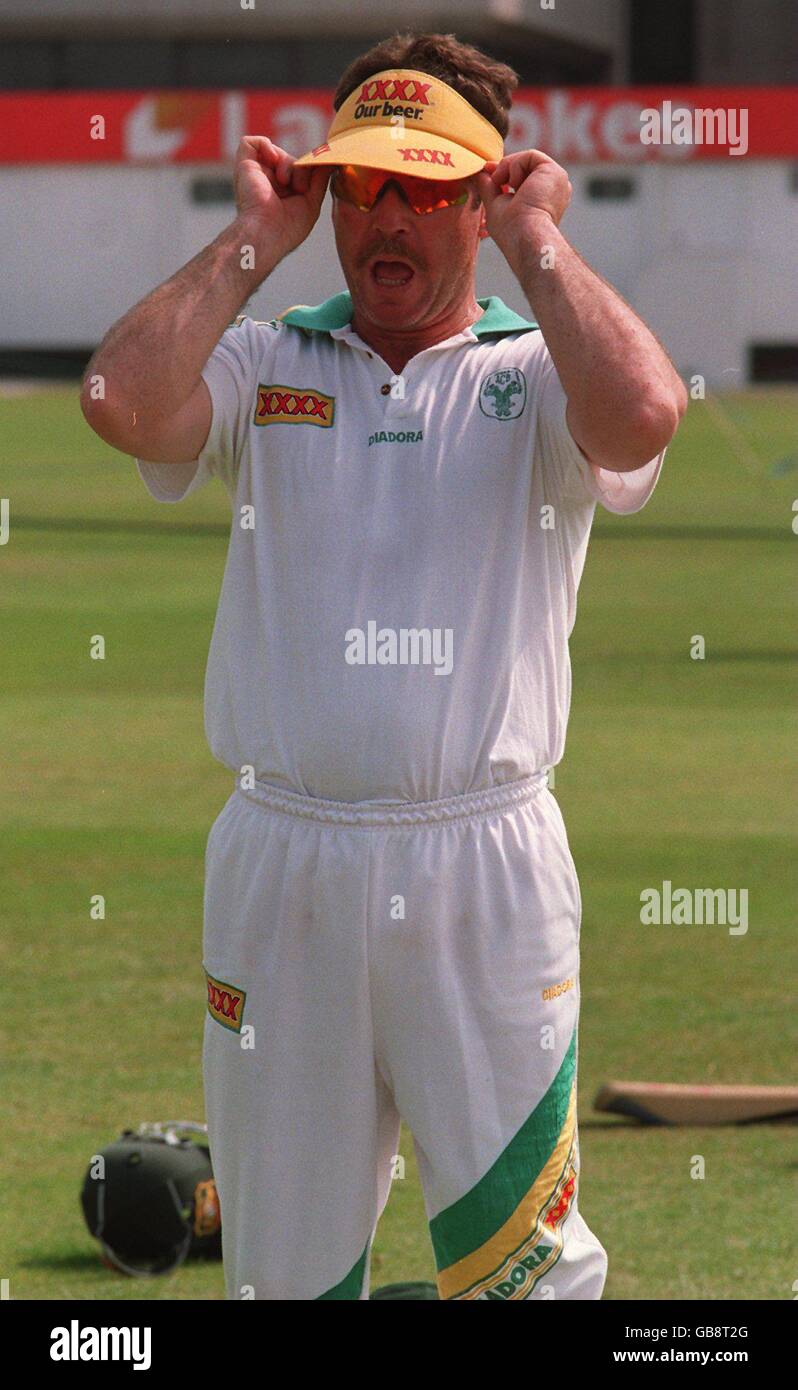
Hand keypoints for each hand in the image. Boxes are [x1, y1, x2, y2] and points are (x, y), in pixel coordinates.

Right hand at [234, 136, 329, 259]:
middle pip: (291, 160)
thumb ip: (320, 179)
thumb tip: (331, 159)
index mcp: (281, 193)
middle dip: (300, 170)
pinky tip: (272, 161)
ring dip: (288, 164)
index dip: (307, 173)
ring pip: (278, 152)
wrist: (267, 233)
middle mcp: (267, 182)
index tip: (309, 188)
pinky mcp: (244, 165)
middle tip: (298, 189)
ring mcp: (255, 174)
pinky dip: (266, 146)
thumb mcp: (312, 201)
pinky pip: (252, 142)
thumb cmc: (288, 228)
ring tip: (285, 182)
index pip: (298, 170)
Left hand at [475, 149, 571, 258]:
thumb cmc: (511, 231)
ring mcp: (556, 181)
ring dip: (508, 168)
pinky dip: (515, 165)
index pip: (524, 176)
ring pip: (527, 160)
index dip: (504, 171)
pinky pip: (530, 155)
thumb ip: (489, 188)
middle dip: (504, 168)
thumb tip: (479, 173)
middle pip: (526, 167)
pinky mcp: (555, 172)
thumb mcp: (495, 205)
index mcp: (543, 199)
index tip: (487, 170)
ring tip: (501, 184)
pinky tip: (512, 183)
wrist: (524, 236)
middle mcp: (553, 189)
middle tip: (491, 178)